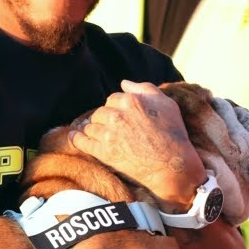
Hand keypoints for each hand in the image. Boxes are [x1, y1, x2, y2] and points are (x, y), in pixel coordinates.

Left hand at [70, 80, 206, 211]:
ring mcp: (108, 134)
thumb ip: (144, 88)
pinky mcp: (103, 152)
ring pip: (91, 126)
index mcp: (131, 100)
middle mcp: (117, 115)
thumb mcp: (166, 104)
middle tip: (114, 128)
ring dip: (94, 130)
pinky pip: (81, 142)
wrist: (172, 165)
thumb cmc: (173, 133)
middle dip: (105, 119)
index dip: (117, 107)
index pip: (113, 99)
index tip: (122, 116)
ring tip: (99, 135)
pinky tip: (75, 137)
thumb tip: (124, 83)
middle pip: (101, 112)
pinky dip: (76, 139)